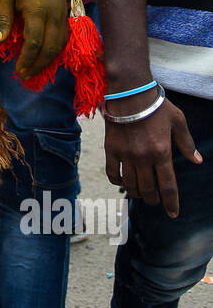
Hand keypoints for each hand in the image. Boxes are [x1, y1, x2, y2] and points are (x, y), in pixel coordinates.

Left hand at [0, 0, 68, 77]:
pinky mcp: (65, 12)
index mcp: (37, 10)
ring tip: (34, 69)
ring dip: (48, 60)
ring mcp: (62, 13)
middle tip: (25, 75)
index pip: (35, 42)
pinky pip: (64, 36)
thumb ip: (3, 18)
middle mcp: (54, 14)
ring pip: (60, 44)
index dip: (27, 59)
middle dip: (38, 65)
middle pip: (50, 48)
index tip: (18, 70)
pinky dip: (56, 49)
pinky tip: (46, 56)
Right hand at [105, 97, 201, 218]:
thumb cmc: (157, 106)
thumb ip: (187, 143)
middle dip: (154, 200)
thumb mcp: (178, 121)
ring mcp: (126, 155)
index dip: (171, 203)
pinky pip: (112, 173)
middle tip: (155, 202)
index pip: (168, 186)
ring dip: (137, 194)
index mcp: (162, 152)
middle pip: (148, 190)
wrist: (130, 93)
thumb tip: (197, 160)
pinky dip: (118, 182)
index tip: (173, 214)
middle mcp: (144, 157)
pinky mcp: (111, 150)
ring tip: (141, 194)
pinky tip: (122, 183)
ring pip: (130, 185)